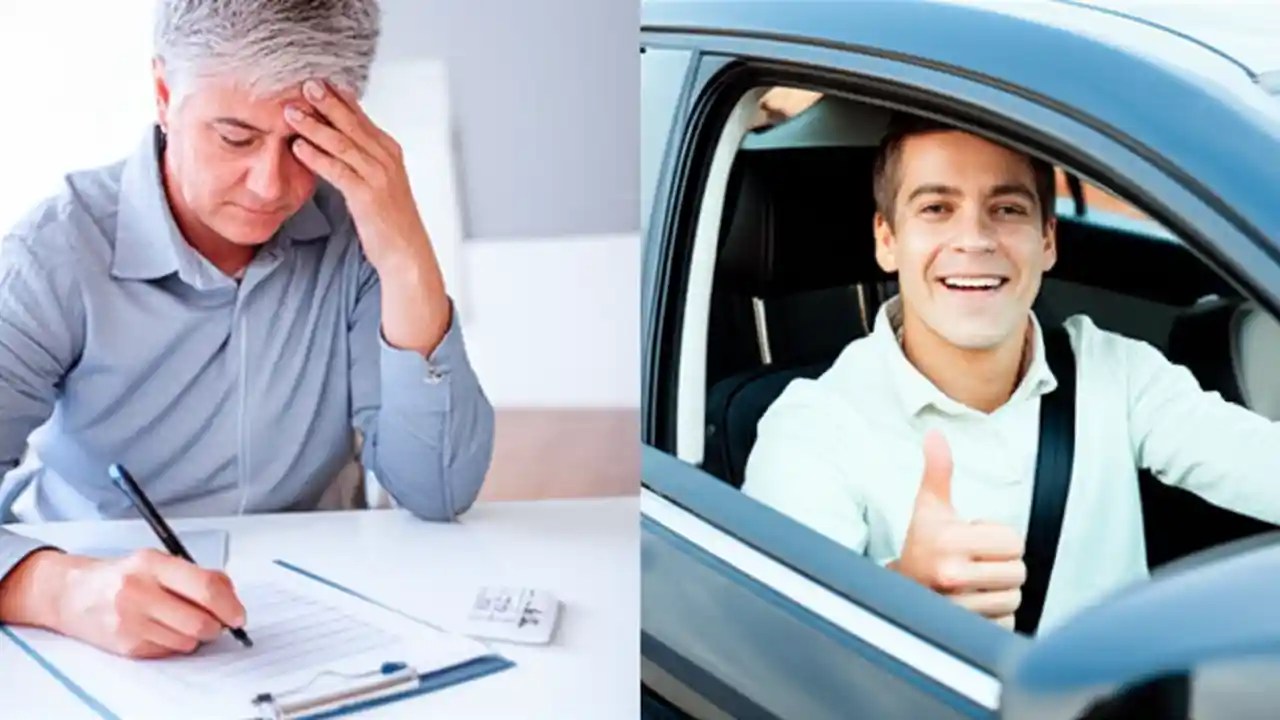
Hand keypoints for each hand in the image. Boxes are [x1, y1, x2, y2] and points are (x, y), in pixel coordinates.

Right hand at [0, 548, 245, 658]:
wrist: (72, 594)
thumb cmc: (123, 576)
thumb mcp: (159, 561)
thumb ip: (198, 575)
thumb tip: (232, 598)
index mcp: (153, 564)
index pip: (205, 586)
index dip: (230, 605)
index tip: (239, 615)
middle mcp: (139, 591)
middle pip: (199, 621)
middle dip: (217, 626)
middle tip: (218, 623)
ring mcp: (130, 620)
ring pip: (187, 641)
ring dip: (196, 637)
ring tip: (183, 622)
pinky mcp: (125, 645)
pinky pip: (168, 652)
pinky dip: (174, 644)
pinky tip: (162, 630)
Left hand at [285, 79, 449, 353]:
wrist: (407, 253)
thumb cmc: (389, 220)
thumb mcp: (379, 181)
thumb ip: (362, 158)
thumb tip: (337, 139)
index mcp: (388, 150)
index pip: (360, 116)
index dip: (338, 97)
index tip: (316, 80)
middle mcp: (386, 158)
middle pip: (351, 122)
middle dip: (326, 101)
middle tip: (304, 83)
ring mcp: (378, 176)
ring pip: (342, 143)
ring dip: (314, 125)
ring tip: (290, 111)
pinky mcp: (367, 196)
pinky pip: (338, 170)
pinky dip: (316, 157)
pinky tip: (298, 147)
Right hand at [890, 431, 1025, 629]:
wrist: (894, 592)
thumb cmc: (920, 544)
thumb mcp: (928, 507)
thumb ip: (937, 471)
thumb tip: (935, 435)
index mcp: (947, 542)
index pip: (1013, 542)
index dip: (998, 539)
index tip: (972, 541)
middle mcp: (951, 577)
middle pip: (1017, 572)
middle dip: (1001, 566)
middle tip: (974, 563)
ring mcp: (959, 608)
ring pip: (1015, 599)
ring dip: (999, 592)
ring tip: (973, 584)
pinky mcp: (966, 632)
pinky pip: (1008, 624)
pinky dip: (996, 618)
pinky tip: (974, 606)